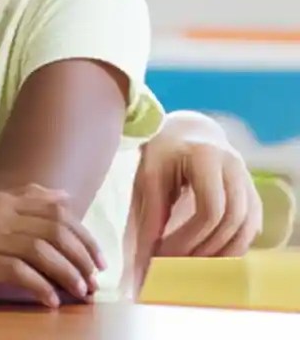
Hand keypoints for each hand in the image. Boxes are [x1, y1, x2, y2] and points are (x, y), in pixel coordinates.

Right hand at [0, 184, 104, 307]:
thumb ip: (24, 198)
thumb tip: (64, 197)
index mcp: (3, 197)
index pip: (57, 213)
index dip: (85, 236)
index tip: (98, 257)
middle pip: (56, 231)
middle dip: (83, 257)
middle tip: (95, 279)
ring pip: (42, 252)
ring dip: (68, 274)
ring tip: (80, 292)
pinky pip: (18, 272)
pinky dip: (40, 287)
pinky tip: (50, 300)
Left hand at [132, 119, 262, 261]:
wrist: (187, 130)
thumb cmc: (162, 150)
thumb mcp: (149, 174)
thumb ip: (151, 212)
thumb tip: (145, 256)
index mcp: (207, 156)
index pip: (211, 208)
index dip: (189, 237)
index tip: (164, 256)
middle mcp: (235, 166)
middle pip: (232, 219)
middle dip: (206, 248)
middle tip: (179, 265)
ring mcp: (247, 178)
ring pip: (247, 224)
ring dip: (223, 251)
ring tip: (194, 266)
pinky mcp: (251, 190)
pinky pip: (250, 223)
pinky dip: (234, 244)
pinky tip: (213, 256)